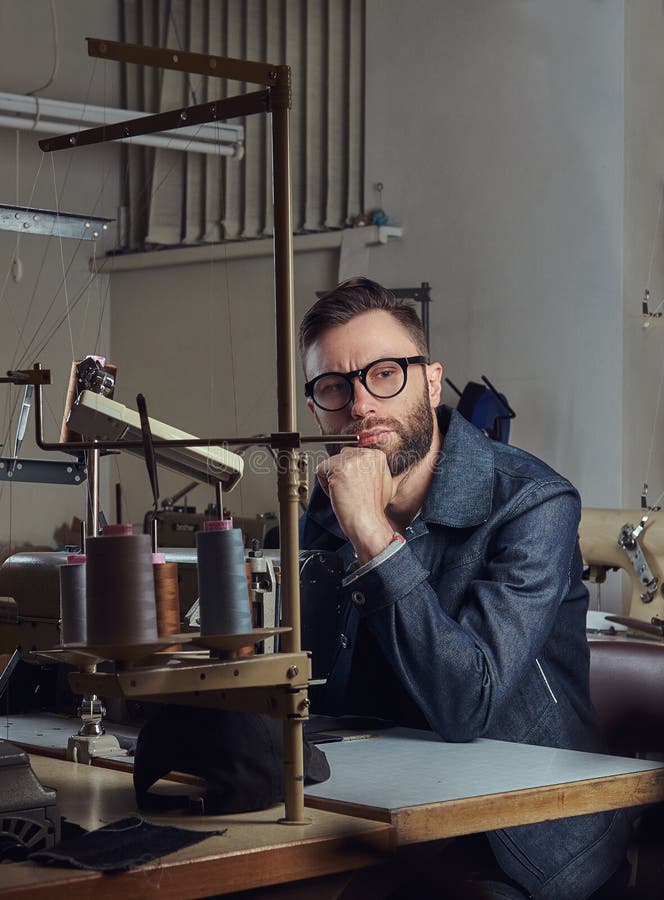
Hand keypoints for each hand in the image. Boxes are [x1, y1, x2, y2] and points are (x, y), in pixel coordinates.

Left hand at [317, 448, 395, 562]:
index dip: (350, 473)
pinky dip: (324, 485)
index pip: (352, 455)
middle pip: (340, 457)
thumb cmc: (372, 509)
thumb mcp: (380, 482)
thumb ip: (370, 469)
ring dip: (332, 480)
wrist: (368, 522)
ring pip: (330, 464)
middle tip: (348, 491)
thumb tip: (358, 466)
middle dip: (340, 474)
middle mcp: (365, 454)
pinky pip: (320, 470)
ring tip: (345, 493)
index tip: (353, 485)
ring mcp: (352, 459)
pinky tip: (337, 494)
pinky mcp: (338, 467)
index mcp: (376, 456)